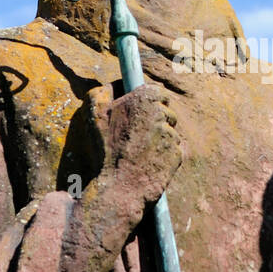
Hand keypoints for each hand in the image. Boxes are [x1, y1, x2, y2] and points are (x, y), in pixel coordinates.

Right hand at [80, 81, 182, 204]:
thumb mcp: (94, 115)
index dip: (150, 100)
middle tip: (139, 133)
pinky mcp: (178, 154)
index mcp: (144, 99)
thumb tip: (111, 85)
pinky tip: (148, 162)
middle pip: (166, 111)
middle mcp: (162, 114)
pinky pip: (174, 150)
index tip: (142, 110)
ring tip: (140, 151)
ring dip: (160, 138)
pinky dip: (165, 155)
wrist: (120, 187)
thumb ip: (101, 92)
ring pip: (170, 131)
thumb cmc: (105, 150)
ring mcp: (172, 135)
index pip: (157, 91)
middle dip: (156, 119)